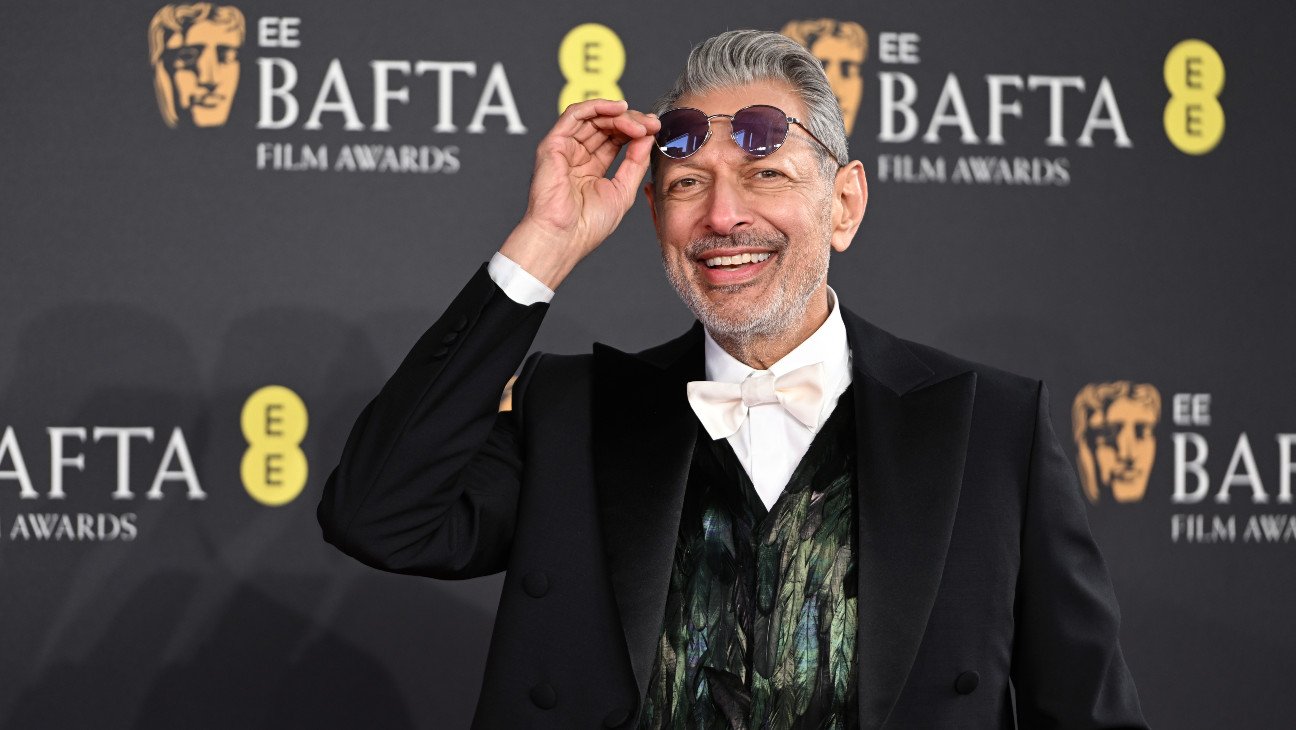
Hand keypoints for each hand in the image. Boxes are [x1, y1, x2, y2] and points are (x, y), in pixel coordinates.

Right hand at [499, 98, 660, 288]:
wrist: (565, 238)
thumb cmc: (587, 225)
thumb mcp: (623, 190)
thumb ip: (635, 162)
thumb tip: (648, 136)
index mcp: (591, 168)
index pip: (615, 138)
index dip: (635, 130)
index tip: (655, 131)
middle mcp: (577, 155)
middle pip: (606, 125)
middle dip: (631, 120)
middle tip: (651, 125)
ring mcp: (564, 148)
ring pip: (593, 117)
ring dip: (619, 115)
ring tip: (639, 123)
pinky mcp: (553, 144)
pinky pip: (574, 114)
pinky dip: (597, 106)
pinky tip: (618, 109)